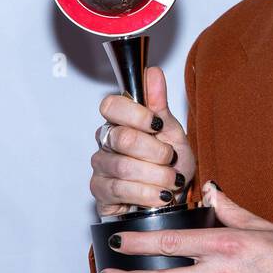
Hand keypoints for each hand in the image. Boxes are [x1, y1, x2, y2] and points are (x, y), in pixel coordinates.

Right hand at [90, 65, 195, 216]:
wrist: (171, 198)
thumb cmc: (171, 165)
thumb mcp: (173, 133)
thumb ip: (160, 105)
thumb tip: (152, 73)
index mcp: (121, 121)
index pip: (111, 106)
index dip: (136, 115)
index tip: (157, 125)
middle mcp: (106, 141)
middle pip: (122, 137)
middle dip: (155, 151)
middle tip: (170, 159)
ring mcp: (101, 166)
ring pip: (122, 166)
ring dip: (155, 176)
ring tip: (171, 181)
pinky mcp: (100, 191)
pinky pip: (119, 189)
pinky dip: (146, 193)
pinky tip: (160, 196)